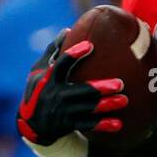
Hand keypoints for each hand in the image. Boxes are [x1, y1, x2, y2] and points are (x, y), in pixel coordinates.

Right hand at [15, 31, 126, 145]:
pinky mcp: (67, 125)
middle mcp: (55, 94)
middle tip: (120, 84)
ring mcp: (61, 111)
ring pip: (87, 108)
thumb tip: (68, 30)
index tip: (90, 45)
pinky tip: (118, 124)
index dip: (74, 55)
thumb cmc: (39, 90)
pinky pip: (87, 125)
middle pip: (81, 90)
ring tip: (124, 100)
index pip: (61, 65)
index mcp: (49, 78)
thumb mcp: (39, 70)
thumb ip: (53, 51)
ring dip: (106, 105)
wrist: (31, 124)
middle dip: (100, 88)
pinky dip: (103, 125)